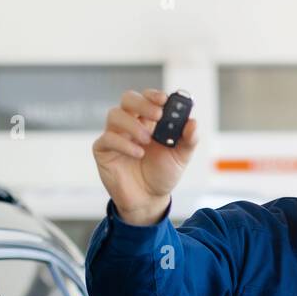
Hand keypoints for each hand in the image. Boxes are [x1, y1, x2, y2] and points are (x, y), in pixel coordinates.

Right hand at [91, 88, 199, 225]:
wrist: (148, 200)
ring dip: (133, 124)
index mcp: (148, 121)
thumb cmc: (162, 174)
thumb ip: (188, 140)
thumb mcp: (180, 157)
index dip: (153, 95)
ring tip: (147, 140)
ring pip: (114, 115)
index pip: (147, 98)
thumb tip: (193, 122)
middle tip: (157, 115)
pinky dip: (123, 144)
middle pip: (128, 99)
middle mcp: (130, 124)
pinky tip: (138, 154)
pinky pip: (107, 139)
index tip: (164, 99)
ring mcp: (115, 135)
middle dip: (142, 103)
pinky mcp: (103, 151)